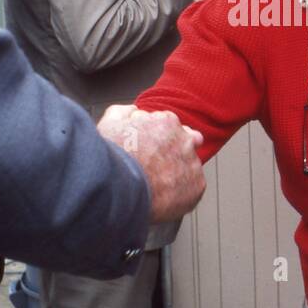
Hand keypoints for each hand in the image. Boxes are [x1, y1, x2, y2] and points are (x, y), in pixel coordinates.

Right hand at [98, 105, 205, 224]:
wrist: (120, 190)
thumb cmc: (114, 160)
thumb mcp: (110, 125)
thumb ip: (123, 112)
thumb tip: (133, 111)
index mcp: (167, 121)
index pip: (168, 126)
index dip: (156, 139)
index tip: (148, 149)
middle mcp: (185, 139)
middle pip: (182, 144)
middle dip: (171, 152)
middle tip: (155, 166)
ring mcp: (192, 163)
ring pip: (188, 166)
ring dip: (176, 172)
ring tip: (156, 184)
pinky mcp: (197, 186)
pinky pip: (192, 188)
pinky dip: (181, 192)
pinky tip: (163, 196)